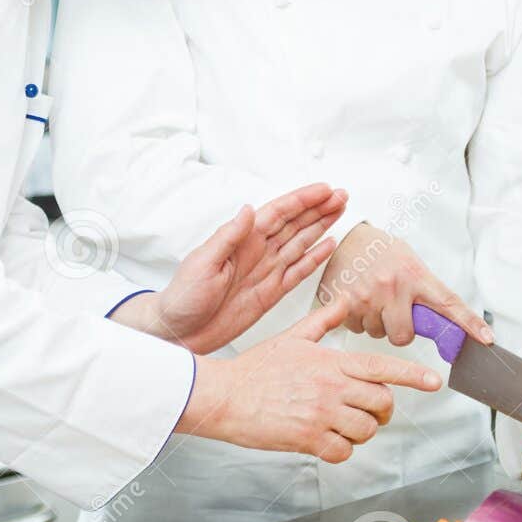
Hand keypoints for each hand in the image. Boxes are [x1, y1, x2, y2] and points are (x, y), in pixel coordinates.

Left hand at [113, 183, 344, 353]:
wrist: (180, 331)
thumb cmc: (183, 296)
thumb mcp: (203, 263)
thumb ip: (228, 237)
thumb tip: (248, 210)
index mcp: (242, 241)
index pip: (278, 212)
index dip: (302, 200)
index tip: (324, 189)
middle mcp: (257, 252)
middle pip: (295, 223)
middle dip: (319, 208)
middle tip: (342, 195)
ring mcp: (266, 271)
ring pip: (301, 243)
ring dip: (320, 227)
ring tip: (340, 211)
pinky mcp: (270, 293)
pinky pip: (298, 272)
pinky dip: (315, 259)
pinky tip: (328, 246)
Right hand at [178, 301, 443, 462]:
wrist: (225, 395)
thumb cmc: (256, 367)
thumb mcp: (293, 337)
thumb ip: (324, 320)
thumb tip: (344, 301)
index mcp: (331, 361)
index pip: (382, 367)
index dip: (412, 375)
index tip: (434, 381)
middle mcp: (331, 387)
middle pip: (381, 403)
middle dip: (381, 410)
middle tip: (369, 411)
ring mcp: (321, 414)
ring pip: (366, 430)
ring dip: (361, 431)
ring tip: (343, 425)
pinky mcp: (309, 439)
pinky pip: (343, 452)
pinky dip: (340, 449)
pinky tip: (326, 439)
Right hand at [314, 223, 492, 347]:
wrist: (343, 236)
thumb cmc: (379, 249)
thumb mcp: (408, 261)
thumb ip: (422, 288)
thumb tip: (442, 318)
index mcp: (414, 275)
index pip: (448, 303)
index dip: (470, 324)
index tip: (487, 340)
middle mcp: (392, 287)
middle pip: (404, 335)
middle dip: (400, 330)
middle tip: (393, 312)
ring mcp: (368, 297)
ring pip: (378, 333)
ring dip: (376, 322)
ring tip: (372, 297)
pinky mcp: (346, 304)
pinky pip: (357, 329)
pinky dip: (357, 319)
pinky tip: (357, 299)